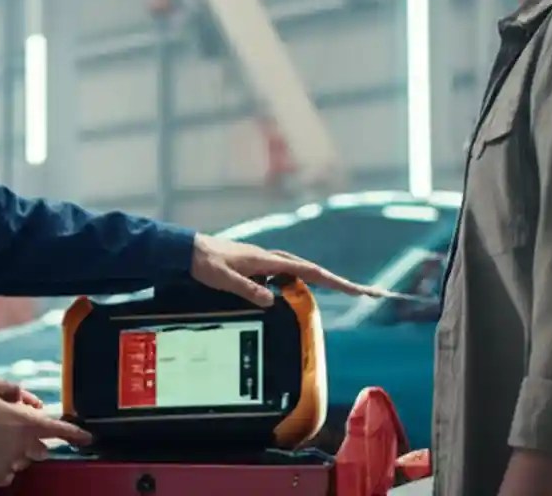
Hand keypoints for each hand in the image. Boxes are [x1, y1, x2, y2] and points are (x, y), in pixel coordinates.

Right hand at [0, 378, 91, 487]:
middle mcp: (22, 444)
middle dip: (34, 439)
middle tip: (13, 428)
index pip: (58, 430)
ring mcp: (10, 462)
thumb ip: (15, 390)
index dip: (76, 434)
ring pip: (24, 460)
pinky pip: (8, 473)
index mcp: (25, 422)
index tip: (87, 437)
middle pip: (42, 448)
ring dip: (17, 451)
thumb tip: (28, 400)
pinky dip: (3, 465)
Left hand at [191, 234, 398, 306]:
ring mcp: (264, 261)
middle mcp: (271, 258)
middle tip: (364, 293)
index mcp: (268, 260)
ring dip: (320, 281)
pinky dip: (297, 282)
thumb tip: (273, 301)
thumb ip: (248, 290)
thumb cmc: (206, 263)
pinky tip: (294, 292)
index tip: (358, 290)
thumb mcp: (225, 279)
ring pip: (299, 271)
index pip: (309, 271)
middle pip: (312, 270)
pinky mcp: (257, 265)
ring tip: (342, 292)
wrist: (188, 250)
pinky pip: (284, 274)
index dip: (336, 282)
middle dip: (338, 282)